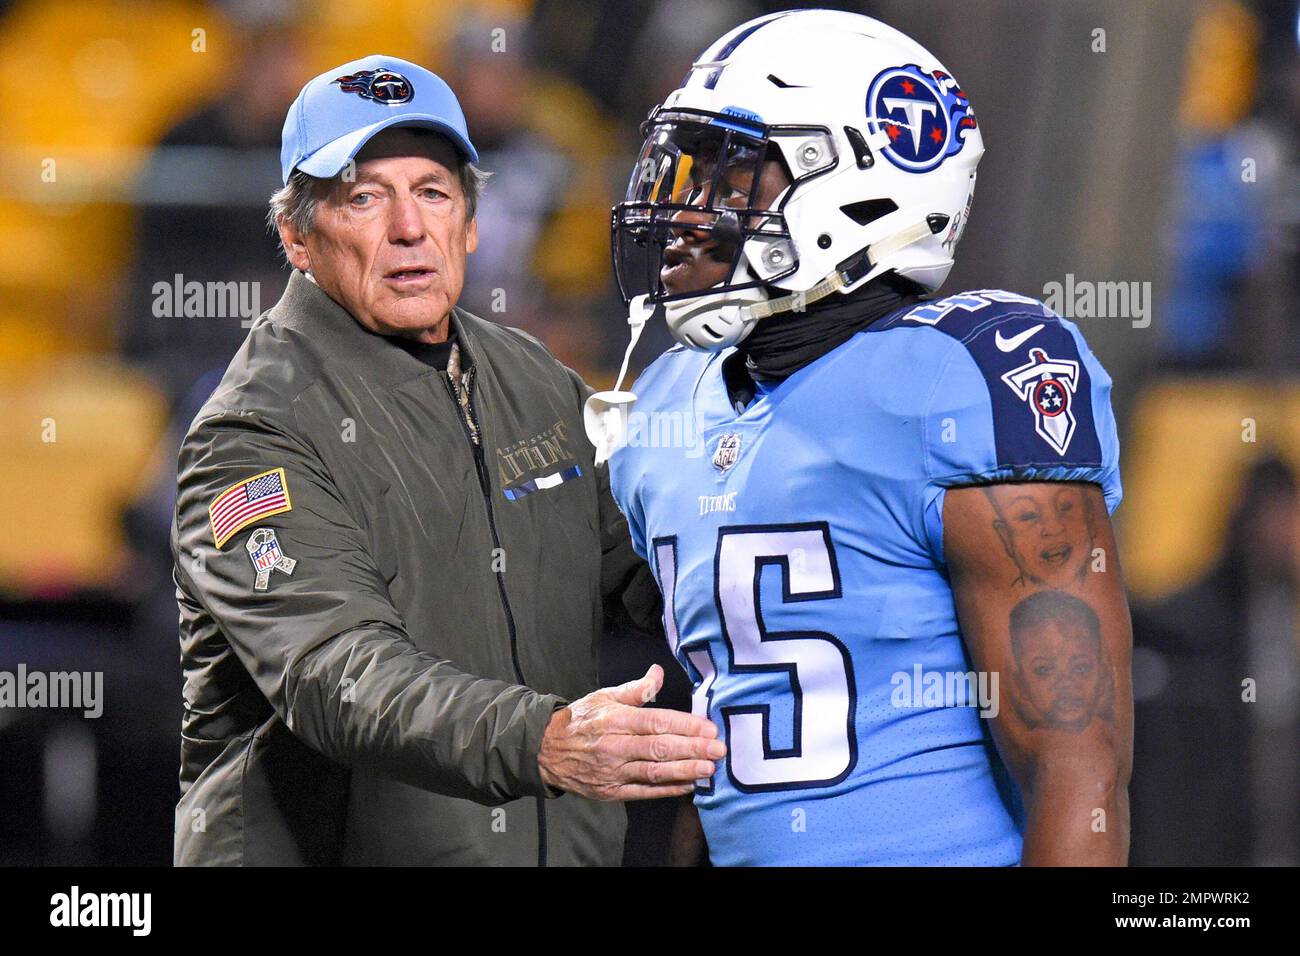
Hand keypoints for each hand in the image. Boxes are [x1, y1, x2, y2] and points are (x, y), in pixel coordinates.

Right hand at [538, 664, 724, 800]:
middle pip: (659, 748)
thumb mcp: (604, 696)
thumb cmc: (581, 720)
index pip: (656, 722)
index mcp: (615, 719)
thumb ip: (635, 688)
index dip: (685, 726)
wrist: (546, 750)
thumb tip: (659, 673)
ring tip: (709, 769)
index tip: (709, 728)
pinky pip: (643, 792)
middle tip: (719, 750)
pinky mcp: (610, 791)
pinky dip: (667, 790)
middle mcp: (615, 745)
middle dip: (692, 749)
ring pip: (654, 772)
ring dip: (684, 771)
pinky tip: (688, 786)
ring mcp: (612, 771)